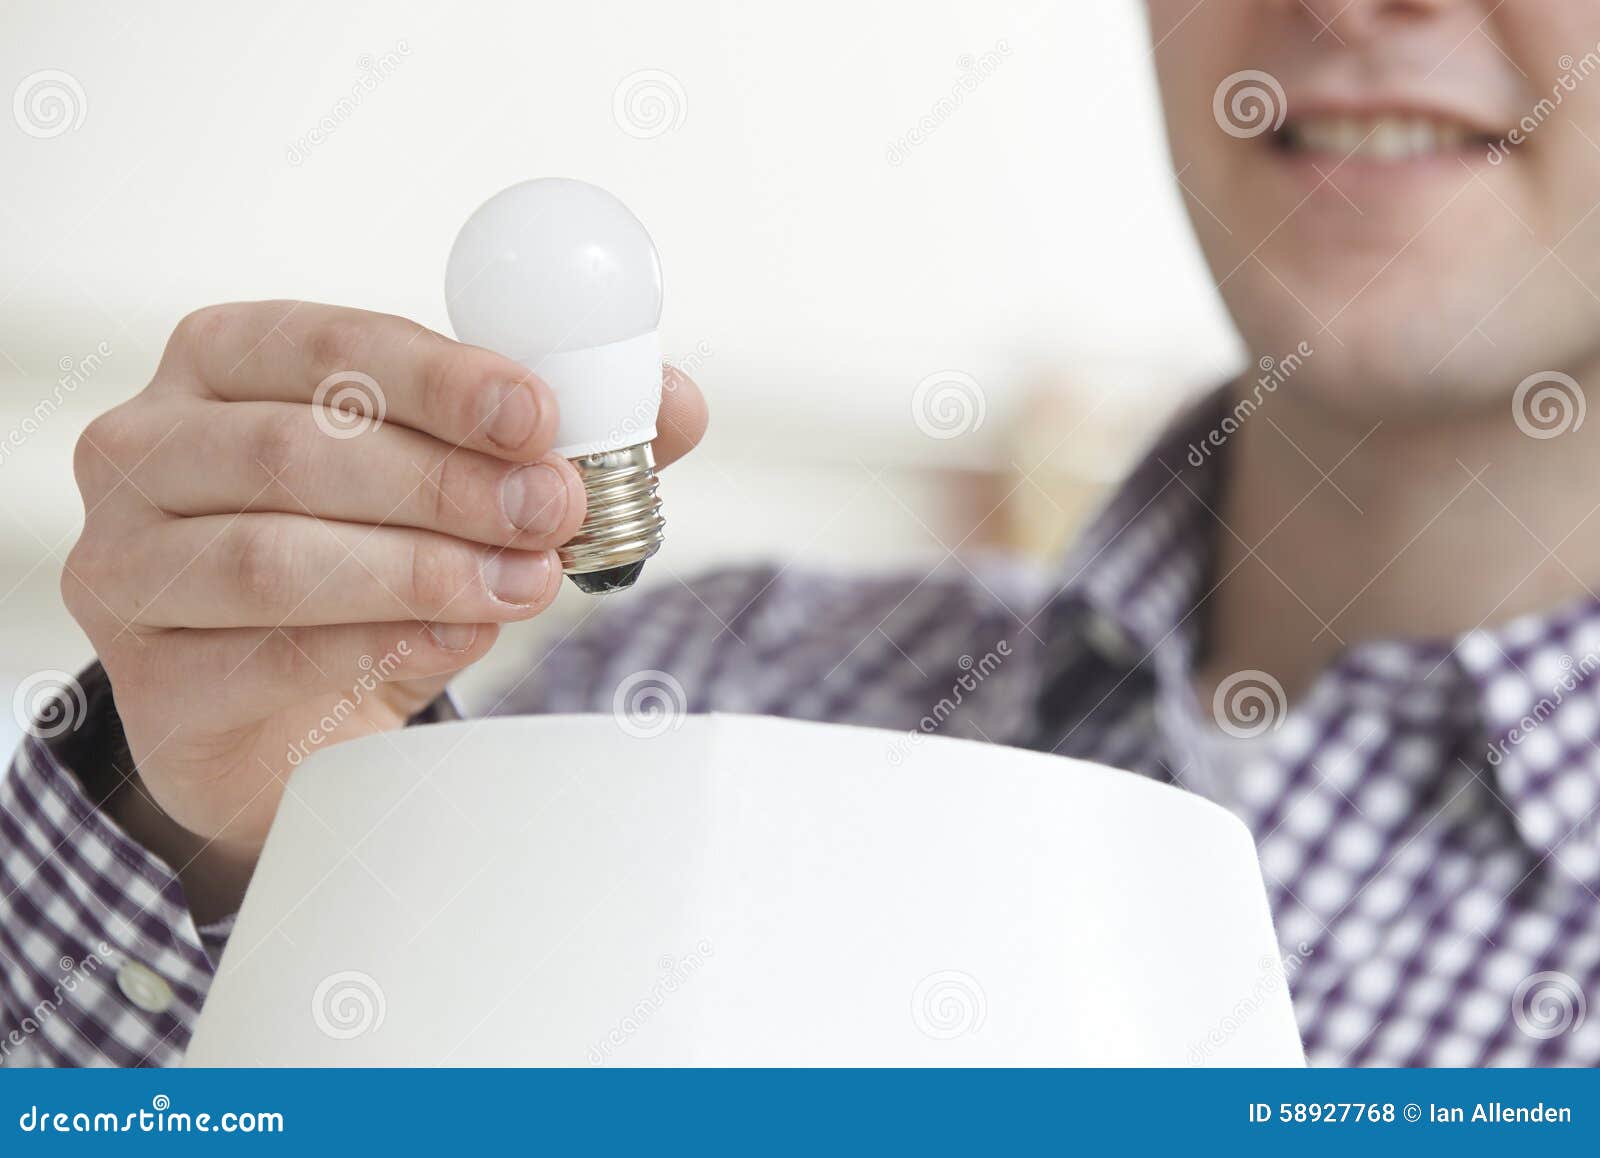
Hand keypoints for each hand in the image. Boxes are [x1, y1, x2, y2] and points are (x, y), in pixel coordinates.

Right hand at [61, 301, 707, 917]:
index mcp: (225, 362)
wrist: (277, 709)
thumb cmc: (360, 564)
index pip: (325, 342)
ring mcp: (129, 563)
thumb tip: (673, 406)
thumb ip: (552, 440)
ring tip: (522, 583)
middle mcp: (150, 447)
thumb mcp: (453, 486)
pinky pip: (260, 658)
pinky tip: (456, 636)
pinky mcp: (146, 675)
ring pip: (269, 556)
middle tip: (552, 508)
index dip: (440, 377)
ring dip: (418, 567)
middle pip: (295, 448)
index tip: (539, 414)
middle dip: (446, 481)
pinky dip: (375, 645)